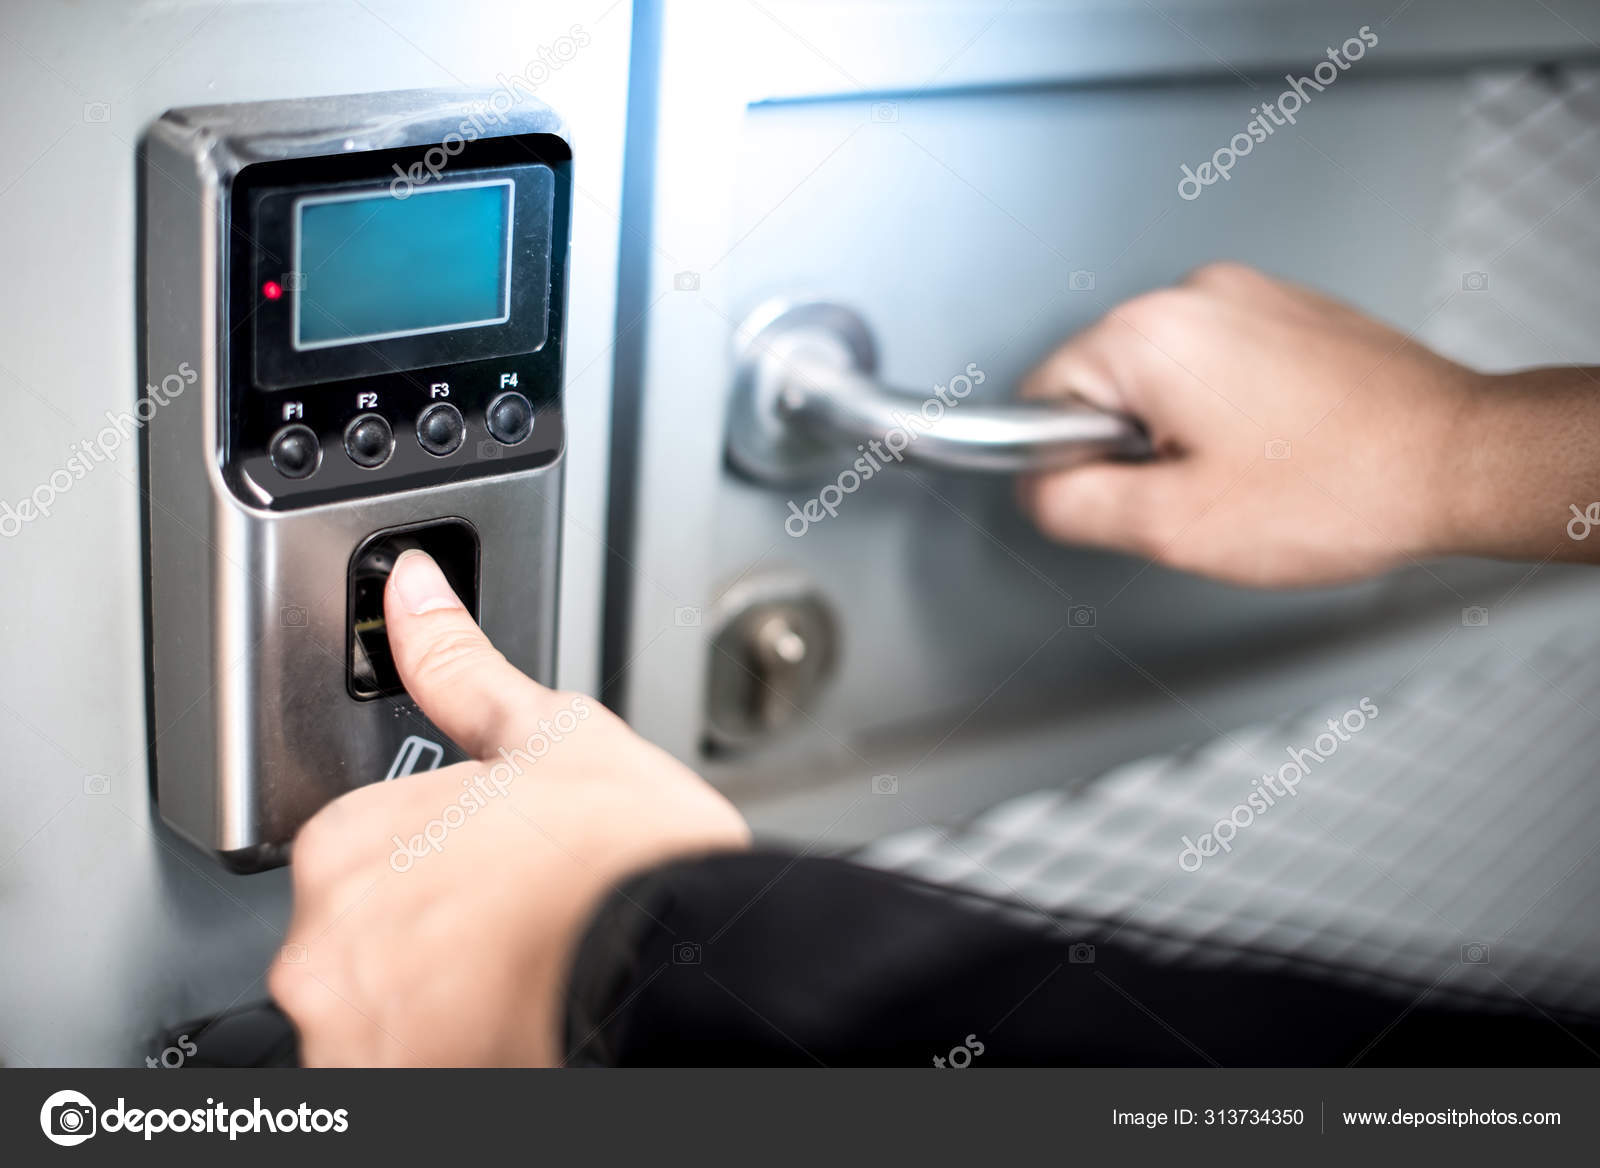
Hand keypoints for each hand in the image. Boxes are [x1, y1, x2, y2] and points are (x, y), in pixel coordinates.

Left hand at [270, 550, 748, 1065]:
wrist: (672, 958)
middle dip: (428, 939)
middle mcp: (325, 945)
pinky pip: (395, 1072)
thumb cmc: (618, 855)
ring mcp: (351, 1033)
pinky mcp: (390, 1095)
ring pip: (376, 1018)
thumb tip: (412, 589)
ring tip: (519, 983)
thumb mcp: (548, 732)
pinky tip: (508, 1031)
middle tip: (514, 933)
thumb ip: (458, 666)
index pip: (362, 857)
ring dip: (429, 1006)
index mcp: (349, 842)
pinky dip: (443, 1055)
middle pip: (362, 943)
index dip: (437, 863)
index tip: (488, 877)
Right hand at [1018, 263, 1495, 587]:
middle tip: (1197, 492)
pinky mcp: (1286, 310)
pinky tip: (1276, 448)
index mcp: (1148, 335)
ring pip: (1158, 377)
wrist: (1460, 461)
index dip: (1067, 463)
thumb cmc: (1342, 487)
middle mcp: (1193, 295)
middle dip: (1129, 447)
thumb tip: (1034, 488)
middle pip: (1099, 383)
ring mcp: (1245, 295)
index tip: (1119, 495)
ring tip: (1248, 471)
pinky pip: (1215, 364)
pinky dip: (1226, 409)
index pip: (1038, 397)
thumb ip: (1070, 505)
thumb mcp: (1173, 526)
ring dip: (1179, 430)